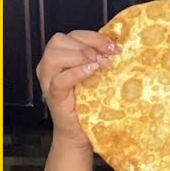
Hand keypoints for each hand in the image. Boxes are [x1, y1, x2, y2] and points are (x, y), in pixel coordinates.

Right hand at [34, 30, 120, 151]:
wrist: (82, 134)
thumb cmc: (91, 106)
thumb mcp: (98, 78)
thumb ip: (101, 61)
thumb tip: (121, 48)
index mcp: (61, 58)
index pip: (72, 35)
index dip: (93, 37)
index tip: (114, 47)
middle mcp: (50, 67)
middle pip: (59, 40)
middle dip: (87, 44)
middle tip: (107, 57)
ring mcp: (49, 81)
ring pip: (54, 56)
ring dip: (80, 56)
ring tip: (100, 65)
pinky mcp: (54, 97)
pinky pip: (59, 79)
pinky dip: (76, 72)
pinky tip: (92, 71)